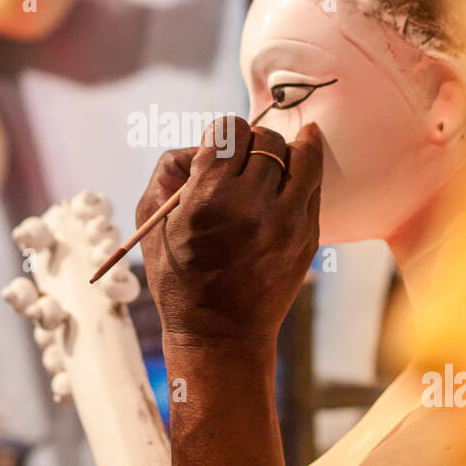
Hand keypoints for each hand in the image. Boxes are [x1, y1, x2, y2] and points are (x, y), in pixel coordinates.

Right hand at [136, 116, 322, 352]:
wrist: (220, 334)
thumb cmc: (178, 277)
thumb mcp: (151, 223)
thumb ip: (169, 170)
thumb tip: (200, 146)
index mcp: (207, 198)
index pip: (228, 130)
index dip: (221, 135)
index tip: (217, 151)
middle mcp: (250, 204)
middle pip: (264, 138)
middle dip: (249, 143)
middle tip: (240, 163)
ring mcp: (285, 220)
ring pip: (297, 154)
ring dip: (281, 151)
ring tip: (272, 157)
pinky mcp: (307, 234)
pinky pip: (313, 182)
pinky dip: (305, 166)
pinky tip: (301, 155)